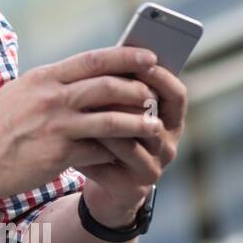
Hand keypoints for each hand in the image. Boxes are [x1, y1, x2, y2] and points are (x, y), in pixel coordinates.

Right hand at [0, 45, 163, 204]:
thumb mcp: (15, 96)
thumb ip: (46, 87)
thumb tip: (74, 80)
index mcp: (41, 78)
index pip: (92, 59)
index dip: (125, 56)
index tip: (148, 55)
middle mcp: (51, 97)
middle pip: (108, 85)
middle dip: (139, 88)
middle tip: (157, 92)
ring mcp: (56, 125)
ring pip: (112, 118)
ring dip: (138, 122)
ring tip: (154, 126)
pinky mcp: (59, 154)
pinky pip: (99, 151)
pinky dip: (117, 153)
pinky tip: (127, 156)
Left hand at [79, 63, 188, 227]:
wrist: (106, 185)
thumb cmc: (110, 136)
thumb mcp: (118, 111)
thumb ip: (120, 89)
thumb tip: (108, 54)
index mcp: (169, 121)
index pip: (176, 94)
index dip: (161, 77)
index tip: (143, 60)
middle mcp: (168, 145)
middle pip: (151, 118)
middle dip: (123, 100)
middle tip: (96, 84)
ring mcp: (154, 168)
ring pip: (128, 141)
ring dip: (101, 125)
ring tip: (78, 111)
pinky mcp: (133, 188)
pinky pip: (109, 165)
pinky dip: (86, 150)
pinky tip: (66, 140)